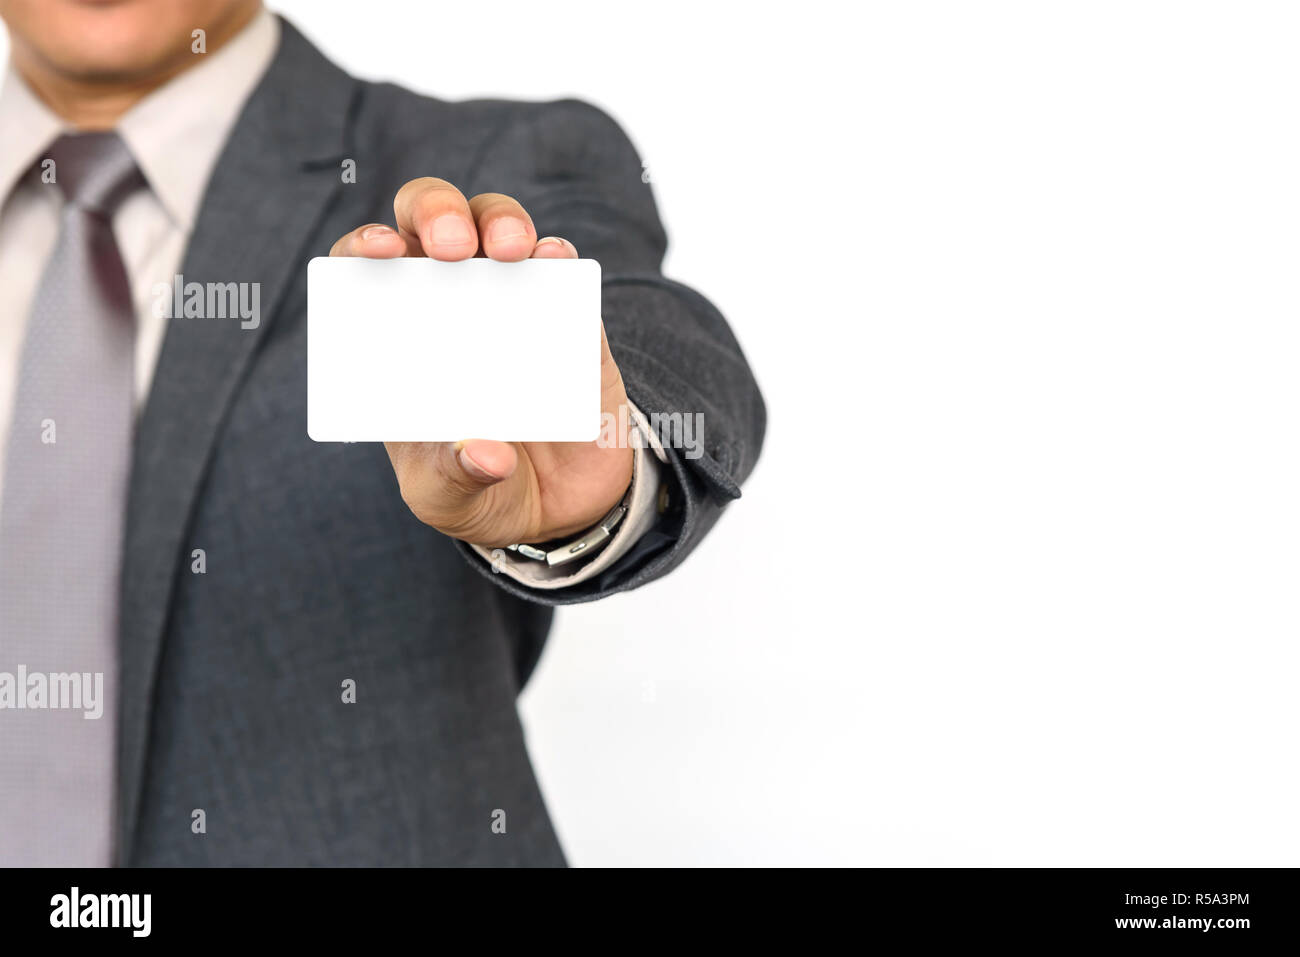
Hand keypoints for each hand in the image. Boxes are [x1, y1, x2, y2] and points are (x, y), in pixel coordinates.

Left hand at [329, 178, 633, 546]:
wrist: (560, 510)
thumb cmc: (478, 492)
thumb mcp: (447, 499)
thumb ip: (455, 478)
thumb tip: (486, 454)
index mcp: (397, 338)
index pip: (367, 270)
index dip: (363, 246)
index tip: (377, 253)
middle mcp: (447, 303)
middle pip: (431, 222)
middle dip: (438, 212)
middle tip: (453, 248)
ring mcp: (509, 303)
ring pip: (497, 226)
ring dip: (501, 221)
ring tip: (510, 250)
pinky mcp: (568, 319)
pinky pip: (561, 270)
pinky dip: (558, 257)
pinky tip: (555, 260)